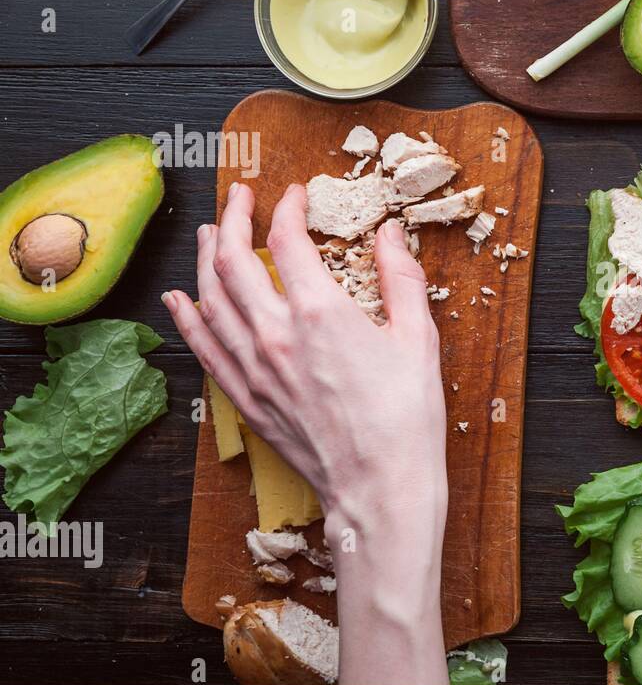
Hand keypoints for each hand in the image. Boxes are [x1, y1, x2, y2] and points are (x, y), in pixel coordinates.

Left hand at [163, 182, 449, 684]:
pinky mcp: (245, 398)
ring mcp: (253, 367)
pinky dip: (187, 316)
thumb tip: (391, 234)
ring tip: (208, 234)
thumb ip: (401, 279)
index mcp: (321, 311)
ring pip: (210, 297)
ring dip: (204, 258)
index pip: (286, 240)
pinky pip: (203, 347)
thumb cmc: (406, 418)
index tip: (294, 196)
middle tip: (239, 198)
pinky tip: (180, 299)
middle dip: (233, 219)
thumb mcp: (418, 339)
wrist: (379, 488)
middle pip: (233, 260)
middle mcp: (275, 333)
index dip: (287, 209)